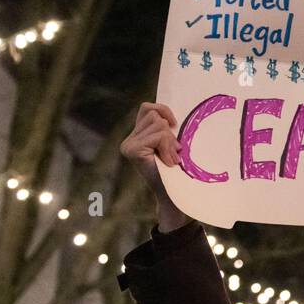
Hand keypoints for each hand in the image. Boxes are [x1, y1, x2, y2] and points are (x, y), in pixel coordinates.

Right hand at [120, 102, 189, 230]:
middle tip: (174, 152)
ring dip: (170, 141)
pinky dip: (168, 146)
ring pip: (157, 124)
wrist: (173, 195)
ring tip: (171, 158)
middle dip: (169, 132)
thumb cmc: (175, 171)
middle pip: (154, 115)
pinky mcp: (132, 150)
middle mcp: (128, 140)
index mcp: (136, 137)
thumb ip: (166, 130)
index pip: (147, 108)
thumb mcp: (171, 145)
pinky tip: (168, 162)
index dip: (164, 111)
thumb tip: (170, 114)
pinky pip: (158, 135)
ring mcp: (128, 145)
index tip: (174, 125)